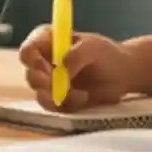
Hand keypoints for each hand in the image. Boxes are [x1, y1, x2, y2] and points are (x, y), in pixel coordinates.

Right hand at [19, 25, 138, 111]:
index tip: (44, 66)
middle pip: (30, 74)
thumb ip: (77, 54)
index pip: (28, 50)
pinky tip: (83, 98)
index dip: (30, 59)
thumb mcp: (94, 47)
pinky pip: (54, 107)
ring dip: (56, 96)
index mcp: (48, 43)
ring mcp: (51, 84)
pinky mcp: (60, 101)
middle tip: (55, 83)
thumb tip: (62, 66)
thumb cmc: (107, 54)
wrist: (123, 74)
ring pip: (39, 93)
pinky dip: (67, 105)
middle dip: (41, 81)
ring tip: (78, 93)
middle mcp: (44, 63)